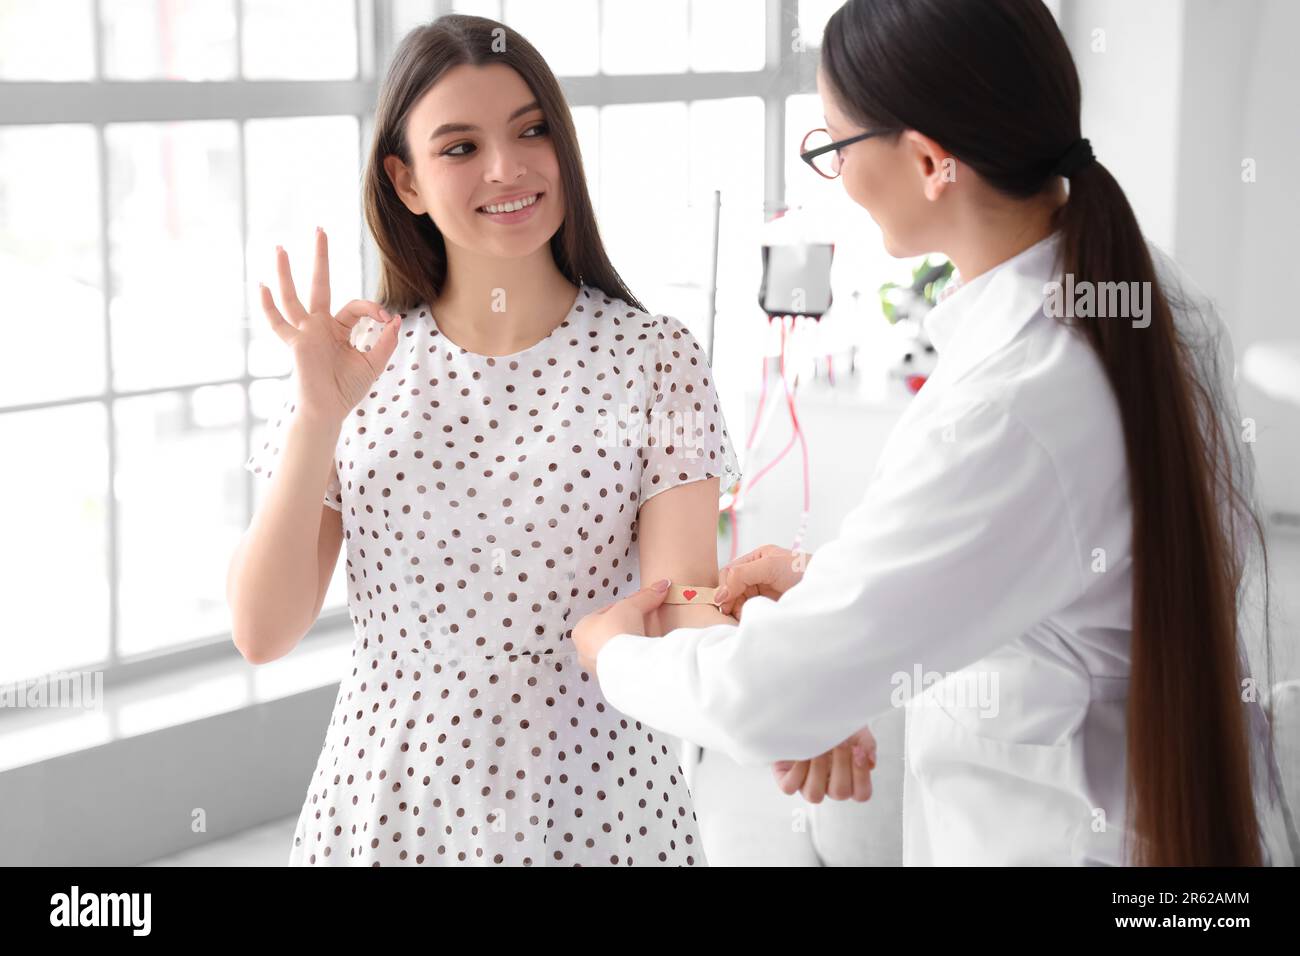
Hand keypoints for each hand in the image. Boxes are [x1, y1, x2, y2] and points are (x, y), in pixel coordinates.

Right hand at [259, 228, 403, 424]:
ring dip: (287, 272)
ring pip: (293, 297)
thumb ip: (385, 342)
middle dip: (320, 258)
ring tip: (281, 248)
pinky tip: (261, 286)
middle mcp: (318, 326)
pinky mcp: (295, 343)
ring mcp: (304, 332)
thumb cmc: (347, 389)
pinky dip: (268, 307)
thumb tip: (395, 319)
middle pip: (318, 284)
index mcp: (337, 328)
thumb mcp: (373, 363)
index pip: (355, 306)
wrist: (328, 411)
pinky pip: (278, 323)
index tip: (386, 318)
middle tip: (320, 229)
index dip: (372, 308)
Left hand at [572, 579, 672, 672]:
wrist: (625, 666)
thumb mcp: (632, 607)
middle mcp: (583, 651)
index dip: (623, 609)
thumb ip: (646, 596)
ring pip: (614, 652)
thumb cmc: (618, 630)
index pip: (605, 614)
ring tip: (644, 642)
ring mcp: (596, 669)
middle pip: (608, 634)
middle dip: (624, 629)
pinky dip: (631, 661)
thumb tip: (664, 584)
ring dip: (627, 646)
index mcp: (581, 630)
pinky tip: (642, 657)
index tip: (638, 608)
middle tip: (641, 625)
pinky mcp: (610, 682)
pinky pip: (622, 667)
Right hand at [713, 544, 811, 618]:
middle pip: (731, 589)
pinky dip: (745, 618)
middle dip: (729, 601)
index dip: (724, 587)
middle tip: (729, 615)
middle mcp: (758, 574)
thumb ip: (741, 574)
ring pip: (738, 603)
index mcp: (757, 559)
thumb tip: (719, 593)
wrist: (828, 590)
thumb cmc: (803, 571)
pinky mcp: (768, 608)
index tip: (723, 603)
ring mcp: (764, 592)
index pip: (730, 572)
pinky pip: (749, 613)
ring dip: (736, 612)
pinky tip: (746, 623)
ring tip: (740, 620)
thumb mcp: (769, 566)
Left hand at [773, 725, 876, 802]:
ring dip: (817, 770)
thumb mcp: (855, 729)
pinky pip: (789, 787)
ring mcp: (807, 784)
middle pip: (839, 793)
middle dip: (840, 765)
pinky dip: (795, 772)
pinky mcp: (787, 777)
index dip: (861, 776)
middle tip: (839, 743)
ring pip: (814, 795)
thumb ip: (867, 744)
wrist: (808, 712)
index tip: (858, 750)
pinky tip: (802, 753)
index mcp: (848, 778)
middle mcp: (828, 785)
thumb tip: (869, 760)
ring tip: (818, 748)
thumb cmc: (833, 724)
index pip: (861, 793)